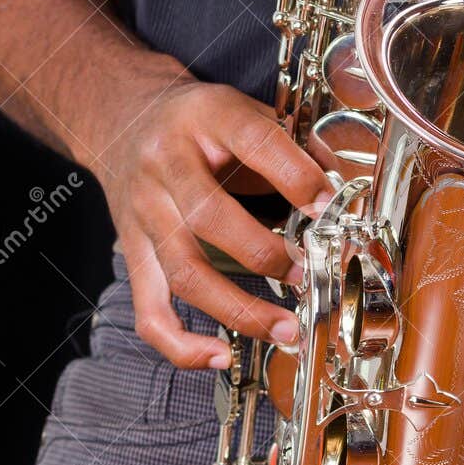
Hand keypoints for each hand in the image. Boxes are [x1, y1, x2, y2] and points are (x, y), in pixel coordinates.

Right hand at [92, 66, 330, 368]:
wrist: (123, 119)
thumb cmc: (198, 121)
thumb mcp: (244, 109)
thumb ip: (294, 146)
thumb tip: (339, 192)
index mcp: (206, 116)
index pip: (254, 143)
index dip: (296, 177)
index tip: (328, 207)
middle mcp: (166, 165)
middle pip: (209, 218)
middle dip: (265, 254)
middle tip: (308, 274)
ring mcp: (145, 213)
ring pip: (184, 272)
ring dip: (238, 309)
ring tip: (285, 329)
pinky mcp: (134, 252)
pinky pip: (150, 310)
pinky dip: (182, 343)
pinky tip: (221, 355)